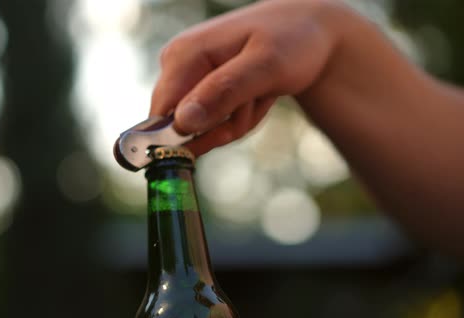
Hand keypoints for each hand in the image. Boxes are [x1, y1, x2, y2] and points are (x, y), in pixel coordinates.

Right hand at [150, 0, 344, 155]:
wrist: (307, 31)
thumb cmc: (291, 41)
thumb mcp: (265, 65)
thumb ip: (223, 92)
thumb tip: (182, 122)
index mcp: (183, 55)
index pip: (161, 115)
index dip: (190, 136)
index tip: (228, 132)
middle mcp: (177, 66)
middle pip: (183, 127)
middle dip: (223, 127)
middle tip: (255, 103)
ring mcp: (189, 79)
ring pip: (202, 129)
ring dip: (237, 121)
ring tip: (260, 95)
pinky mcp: (201, 90)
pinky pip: (213, 124)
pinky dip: (238, 118)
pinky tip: (255, 96)